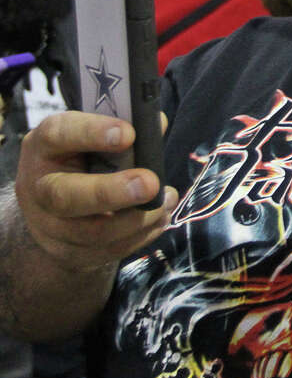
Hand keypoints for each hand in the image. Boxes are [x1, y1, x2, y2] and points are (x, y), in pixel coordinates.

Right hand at [15, 112, 178, 272]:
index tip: (129, 133)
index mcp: (44, 146)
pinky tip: (159, 218)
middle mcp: (39, 187)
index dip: (91, 133)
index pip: (58, 134)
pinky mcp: (68, 253)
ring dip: (137, 219)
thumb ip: (124, 127)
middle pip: (66, 196)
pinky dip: (141, 236)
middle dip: (112, 191)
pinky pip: (108, 251)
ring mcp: (49, 226)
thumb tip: (155, 124)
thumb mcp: (95, 136)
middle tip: (150, 183)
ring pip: (92, 232)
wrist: (57, 206)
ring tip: (166, 200)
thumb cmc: (84, 158)